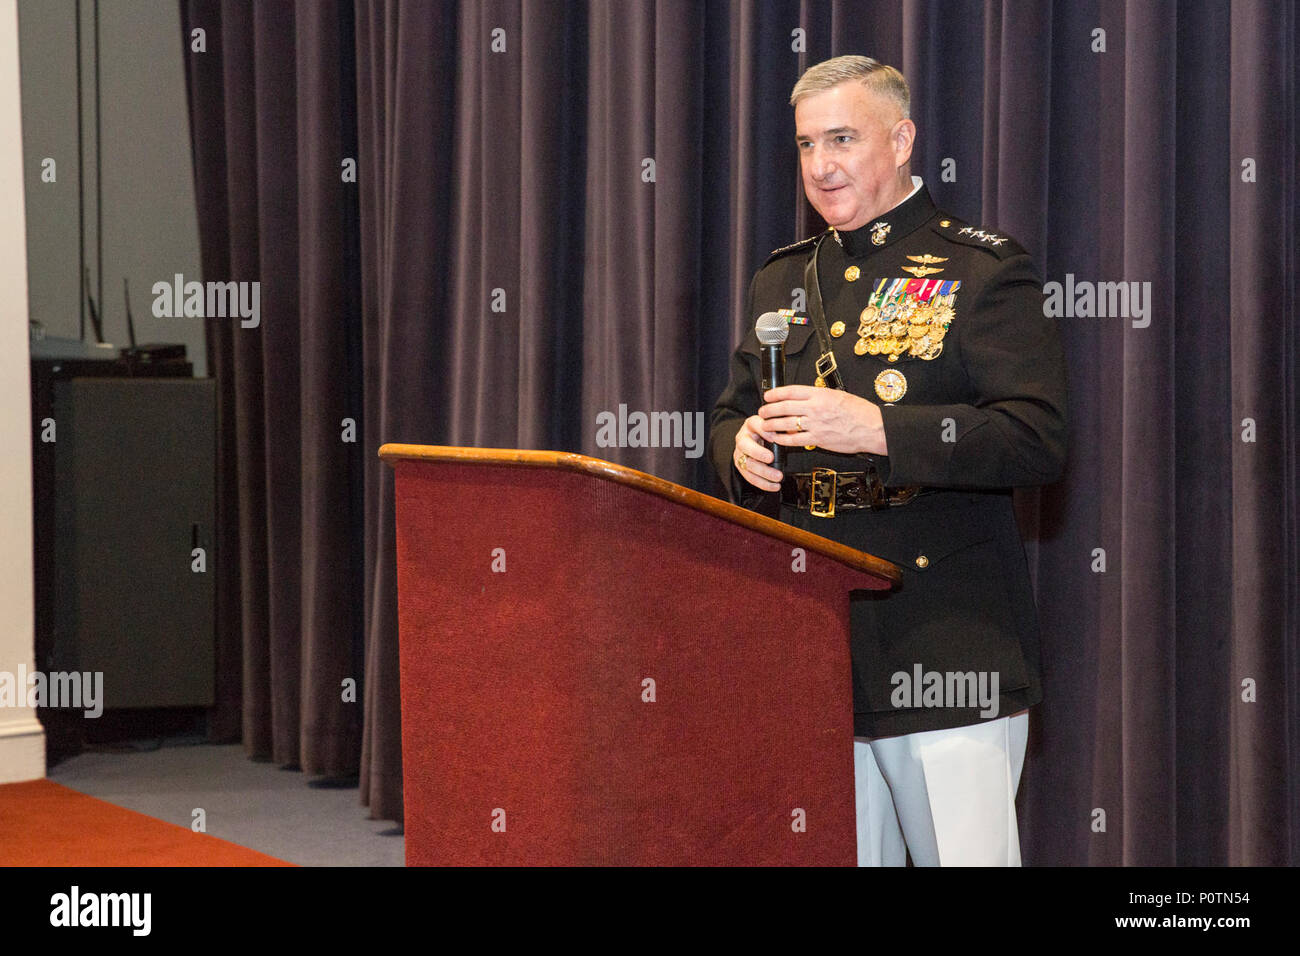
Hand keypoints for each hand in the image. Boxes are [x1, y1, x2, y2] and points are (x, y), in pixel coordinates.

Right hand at [733, 414, 781, 491]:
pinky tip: (773, 485)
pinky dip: (763, 483)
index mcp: (751, 424)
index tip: (774, 437)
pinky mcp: (741, 466)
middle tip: (771, 458)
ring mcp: (740, 453)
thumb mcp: (775, 426)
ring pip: (748, 464)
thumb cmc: (767, 432)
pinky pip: (750, 477)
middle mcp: (743, 438)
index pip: (754, 424)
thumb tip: (794, 431)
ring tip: (777, 477)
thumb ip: (783, 428)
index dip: (763, 430)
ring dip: (763, 472)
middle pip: (745, 445)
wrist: (756, 440)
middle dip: (758, 453)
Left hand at [758, 385, 887, 455]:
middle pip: (784, 407)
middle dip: (769, 409)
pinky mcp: (818, 440)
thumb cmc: (860, 412)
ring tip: (765, 425)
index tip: (768, 395)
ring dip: (772, 424)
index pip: (791, 391)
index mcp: (820, 394)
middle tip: (762, 411)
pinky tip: (778, 439)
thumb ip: (820, 397)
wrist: (873, 428)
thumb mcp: (838, 396)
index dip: (775, 393)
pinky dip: (783, 440)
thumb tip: (804, 399)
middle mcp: (815, 408)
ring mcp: (815, 424)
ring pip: (786, 424)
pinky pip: (795, 440)